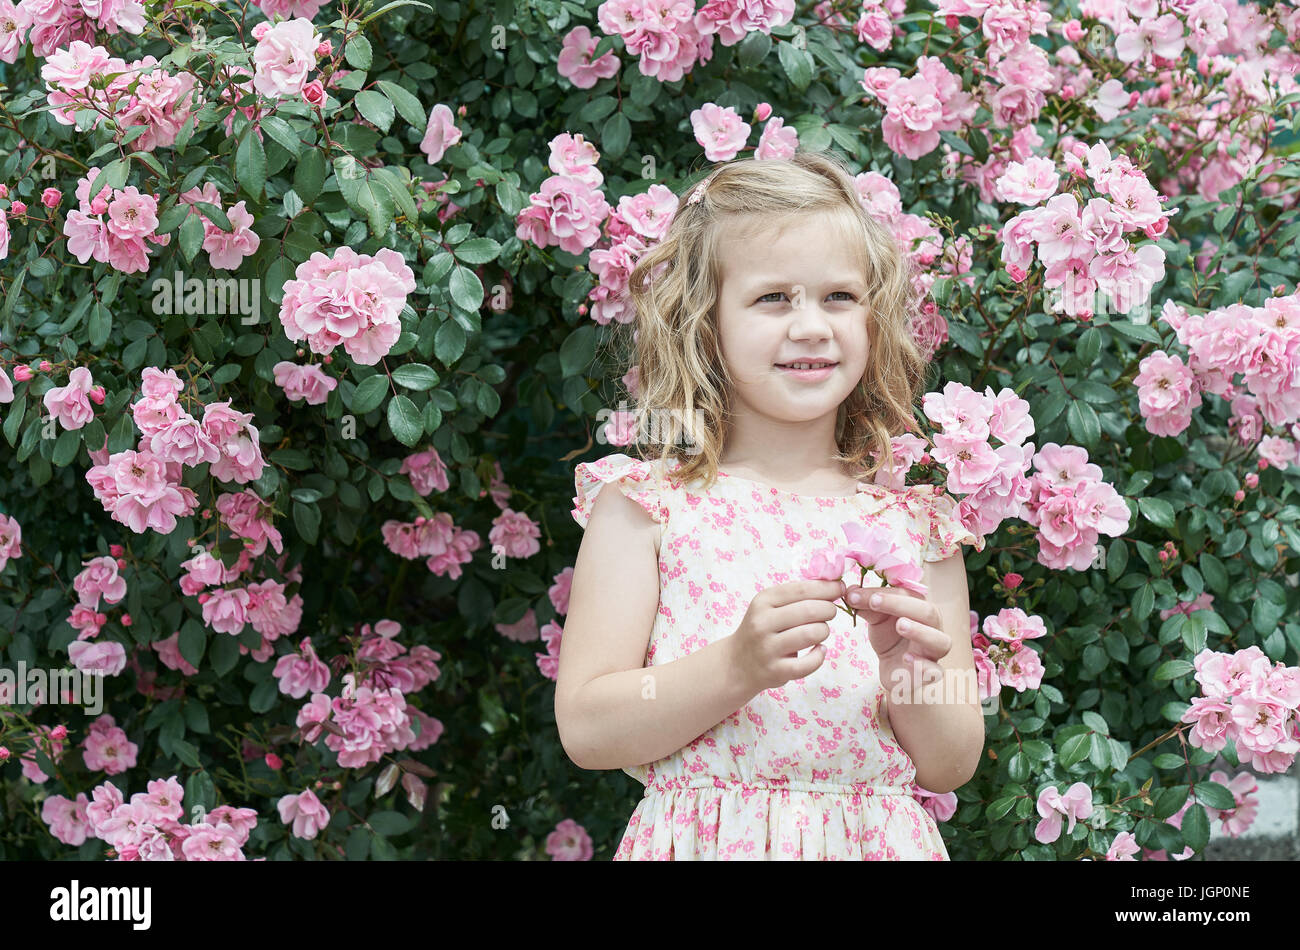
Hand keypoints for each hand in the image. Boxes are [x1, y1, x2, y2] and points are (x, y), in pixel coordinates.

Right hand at [728, 579, 842, 692]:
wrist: (737, 663)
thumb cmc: (763, 630)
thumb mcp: (770, 606)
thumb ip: (798, 595)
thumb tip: (834, 584)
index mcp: (764, 601)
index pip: (802, 589)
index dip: (827, 588)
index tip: (840, 588)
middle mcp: (763, 622)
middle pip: (811, 610)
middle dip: (829, 609)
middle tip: (830, 612)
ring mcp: (768, 648)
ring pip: (812, 634)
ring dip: (824, 631)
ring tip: (820, 632)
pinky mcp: (775, 671)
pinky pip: (809, 663)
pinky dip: (820, 656)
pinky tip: (818, 651)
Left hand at [845, 584, 949, 693]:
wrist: (895, 671)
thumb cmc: (890, 639)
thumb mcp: (877, 620)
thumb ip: (866, 605)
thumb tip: (850, 591)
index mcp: (921, 608)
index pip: (907, 595)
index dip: (884, 593)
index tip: (857, 594)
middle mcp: (933, 627)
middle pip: (927, 612)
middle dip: (900, 605)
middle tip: (874, 602)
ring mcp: (935, 652)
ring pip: (940, 640)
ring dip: (920, 631)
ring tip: (900, 625)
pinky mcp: (932, 674)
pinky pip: (936, 671)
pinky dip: (924, 665)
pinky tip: (907, 659)